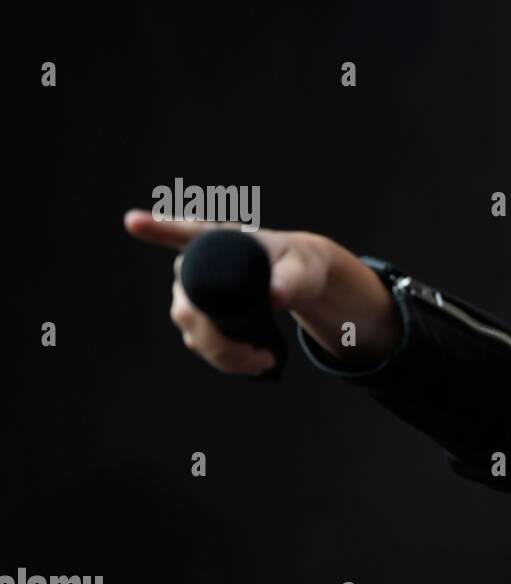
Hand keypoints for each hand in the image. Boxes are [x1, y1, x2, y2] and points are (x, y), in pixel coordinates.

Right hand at [124, 211, 398, 373]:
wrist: (298, 279)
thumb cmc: (298, 264)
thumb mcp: (303, 268)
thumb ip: (292, 279)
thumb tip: (276, 295)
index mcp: (220, 242)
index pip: (185, 232)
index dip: (159, 228)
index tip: (134, 221)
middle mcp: (197, 264)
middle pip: (188, 309)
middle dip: (220, 343)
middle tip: (261, 358)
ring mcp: (193, 292)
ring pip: (194, 333)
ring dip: (227, 356)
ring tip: (265, 361)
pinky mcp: (199, 315)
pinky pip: (202, 343)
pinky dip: (227, 359)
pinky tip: (253, 363)